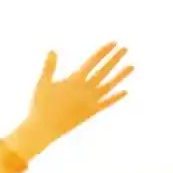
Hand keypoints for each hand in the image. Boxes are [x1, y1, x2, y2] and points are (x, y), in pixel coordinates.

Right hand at [13, 42, 133, 158]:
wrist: (43, 129)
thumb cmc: (40, 106)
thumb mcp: (43, 84)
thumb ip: (49, 67)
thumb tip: (53, 50)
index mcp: (75, 81)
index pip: (93, 62)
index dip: (104, 52)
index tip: (113, 43)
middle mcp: (86, 90)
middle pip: (104, 71)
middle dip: (114, 59)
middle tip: (125, 48)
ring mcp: (90, 102)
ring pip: (109, 86)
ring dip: (121, 76)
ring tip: (132, 66)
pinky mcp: (90, 113)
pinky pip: (106, 104)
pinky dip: (116, 97)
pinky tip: (125, 91)